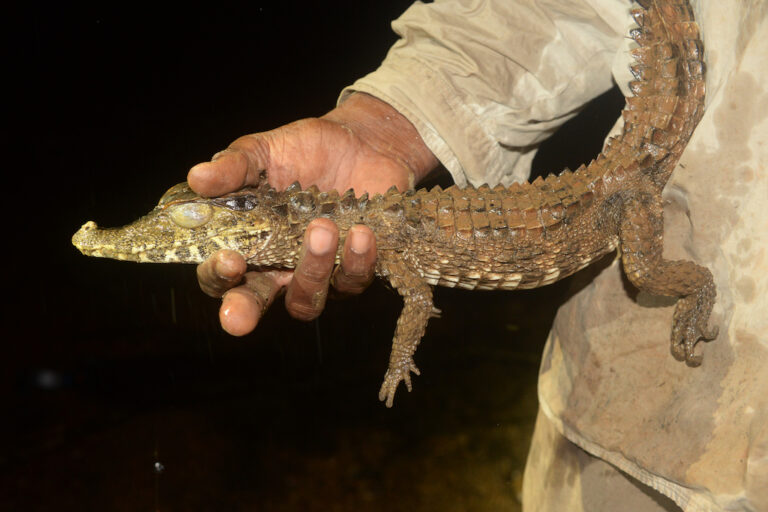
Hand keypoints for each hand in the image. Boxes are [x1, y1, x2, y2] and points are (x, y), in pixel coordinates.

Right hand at [188, 93, 437, 335]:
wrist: (363, 142)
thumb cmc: (306, 150)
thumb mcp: (265, 150)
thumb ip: (233, 166)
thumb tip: (197, 177)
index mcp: (247, 242)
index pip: (220, 275)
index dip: (217, 278)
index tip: (227, 261)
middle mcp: (279, 268)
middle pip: (257, 303)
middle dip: (245, 310)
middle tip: (239, 313)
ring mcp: (319, 274)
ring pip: (307, 300)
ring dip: (312, 269)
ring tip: (321, 228)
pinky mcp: (355, 269)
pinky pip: (353, 280)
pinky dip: (356, 260)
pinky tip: (361, 232)